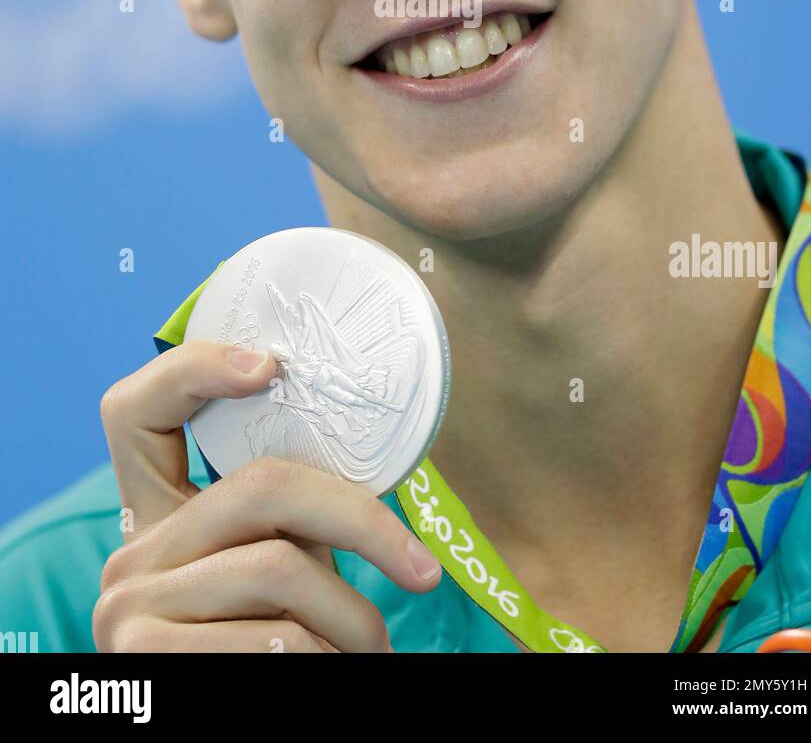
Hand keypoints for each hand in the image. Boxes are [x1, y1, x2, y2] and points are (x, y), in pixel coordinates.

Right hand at [93, 340, 440, 651]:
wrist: (229, 731)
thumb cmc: (267, 657)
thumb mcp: (269, 582)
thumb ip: (287, 526)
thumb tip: (376, 479)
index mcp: (154, 523)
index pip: (137, 412)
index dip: (195, 368)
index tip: (270, 364)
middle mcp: (130, 557)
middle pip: (263, 485)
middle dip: (364, 525)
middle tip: (423, 572)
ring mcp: (128, 607)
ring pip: (283, 567)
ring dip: (356, 619)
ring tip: (375, 651)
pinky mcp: (146, 658)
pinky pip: (276, 638)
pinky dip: (330, 658)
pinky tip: (334, 672)